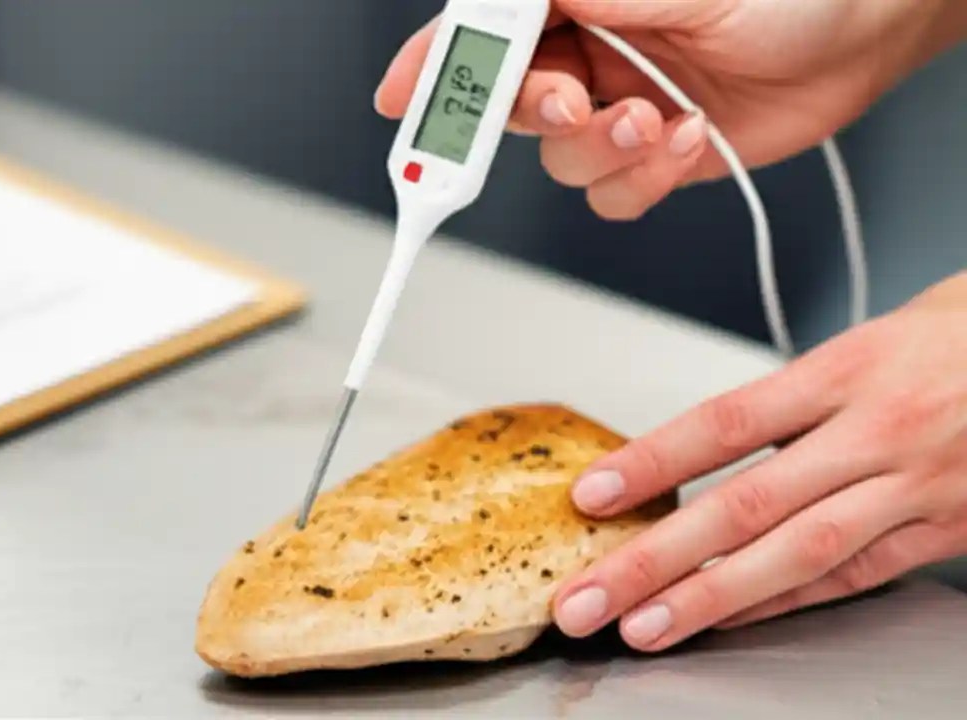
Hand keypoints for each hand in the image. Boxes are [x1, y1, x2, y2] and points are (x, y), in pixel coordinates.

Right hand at [375, 0, 957, 219]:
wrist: (873, 31)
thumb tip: (493, 9)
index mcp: (574, 0)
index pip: (484, 33)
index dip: (436, 67)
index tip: (403, 98)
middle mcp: (589, 54)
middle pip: (506, 106)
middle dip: (527, 117)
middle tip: (563, 108)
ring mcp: (619, 107)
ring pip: (559, 160)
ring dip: (601, 151)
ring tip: (652, 120)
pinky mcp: (654, 156)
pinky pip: (610, 195)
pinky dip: (641, 182)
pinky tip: (686, 139)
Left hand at [550, 271, 966, 650]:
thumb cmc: (963, 333)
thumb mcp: (873, 337)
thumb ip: (795, 398)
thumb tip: (708, 451)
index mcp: (850, 368)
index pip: (726, 423)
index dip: (652, 463)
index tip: (592, 497)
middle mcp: (877, 432)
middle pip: (745, 505)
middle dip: (653, 559)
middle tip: (586, 598)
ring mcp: (915, 488)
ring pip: (796, 554)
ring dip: (708, 599)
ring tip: (643, 628)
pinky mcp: (947, 530)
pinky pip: (853, 575)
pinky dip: (783, 601)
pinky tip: (727, 619)